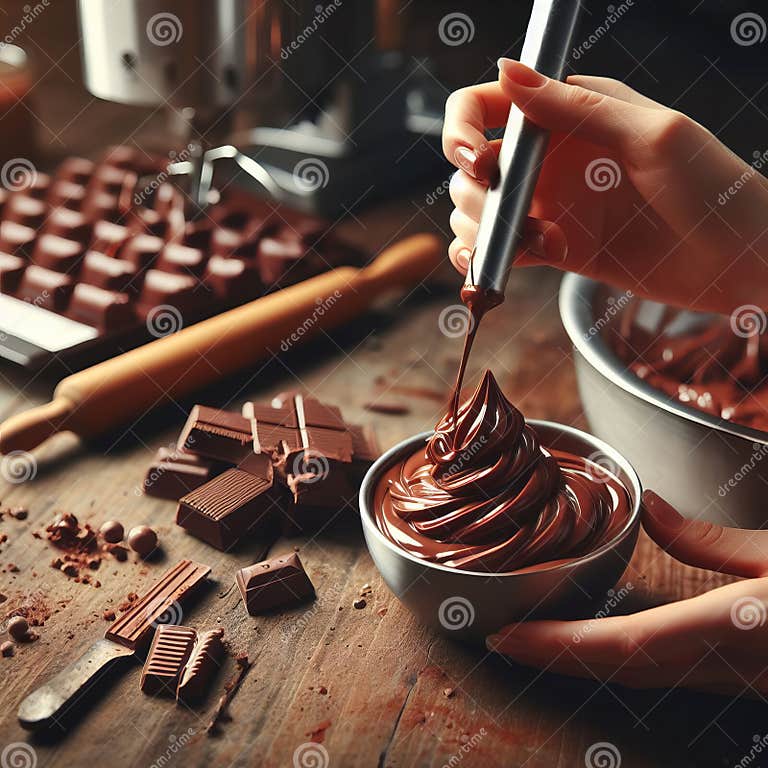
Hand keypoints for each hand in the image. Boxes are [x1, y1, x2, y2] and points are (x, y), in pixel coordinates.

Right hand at [443, 59, 767, 314]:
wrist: (736, 262)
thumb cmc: (712, 187)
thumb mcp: (650, 134)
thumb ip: (575, 106)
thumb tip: (508, 69)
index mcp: (569, 112)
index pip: (487, 105)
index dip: (461, 129)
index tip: (471, 161)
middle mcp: (550, 157)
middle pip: (472, 168)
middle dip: (476, 195)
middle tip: (514, 216)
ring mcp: (549, 204)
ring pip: (477, 213)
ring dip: (486, 232)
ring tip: (542, 242)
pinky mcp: (553, 248)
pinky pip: (500, 251)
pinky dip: (493, 260)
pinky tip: (530, 262)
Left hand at [486, 491, 767, 697]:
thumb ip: (709, 539)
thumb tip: (650, 507)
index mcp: (728, 627)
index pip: (620, 645)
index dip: (554, 645)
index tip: (504, 636)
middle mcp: (723, 667)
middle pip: (619, 669)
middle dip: (553, 657)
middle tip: (502, 637)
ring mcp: (734, 684)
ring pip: (642, 679)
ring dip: (583, 662)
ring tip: (538, 637)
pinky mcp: (744, 684)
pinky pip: (667, 677)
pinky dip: (621, 662)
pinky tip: (603, 645)